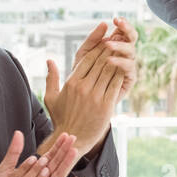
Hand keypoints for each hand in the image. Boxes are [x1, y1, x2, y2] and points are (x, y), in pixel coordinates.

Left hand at [0, 130, 79, 176]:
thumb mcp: (5, 168)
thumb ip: (14, 152)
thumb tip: (18, 134)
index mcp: (33, 171)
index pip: (49, 156)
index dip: (57, 145)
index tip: (64, 135)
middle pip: (56, 163)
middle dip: (65, 151)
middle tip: (73, 139)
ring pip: (58, 176)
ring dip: (67, 164)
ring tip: (73, 152)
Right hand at [44, 21, 133, 155]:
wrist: (73, 138)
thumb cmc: (62, 118)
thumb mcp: (51, 97)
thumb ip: (51, 77)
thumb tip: (49, 60)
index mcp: (71, 83)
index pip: (87, 59)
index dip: (97, 47)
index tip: (105, 39)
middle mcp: (83, 87)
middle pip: (99, 62)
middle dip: (109, 49)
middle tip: (118, 38)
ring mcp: (95, 96)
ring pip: (109, 71)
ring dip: (117, 58)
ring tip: (124, 49)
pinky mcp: (106, 105)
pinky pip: (115, 84)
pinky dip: (121, 74)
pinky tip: (126, 66)